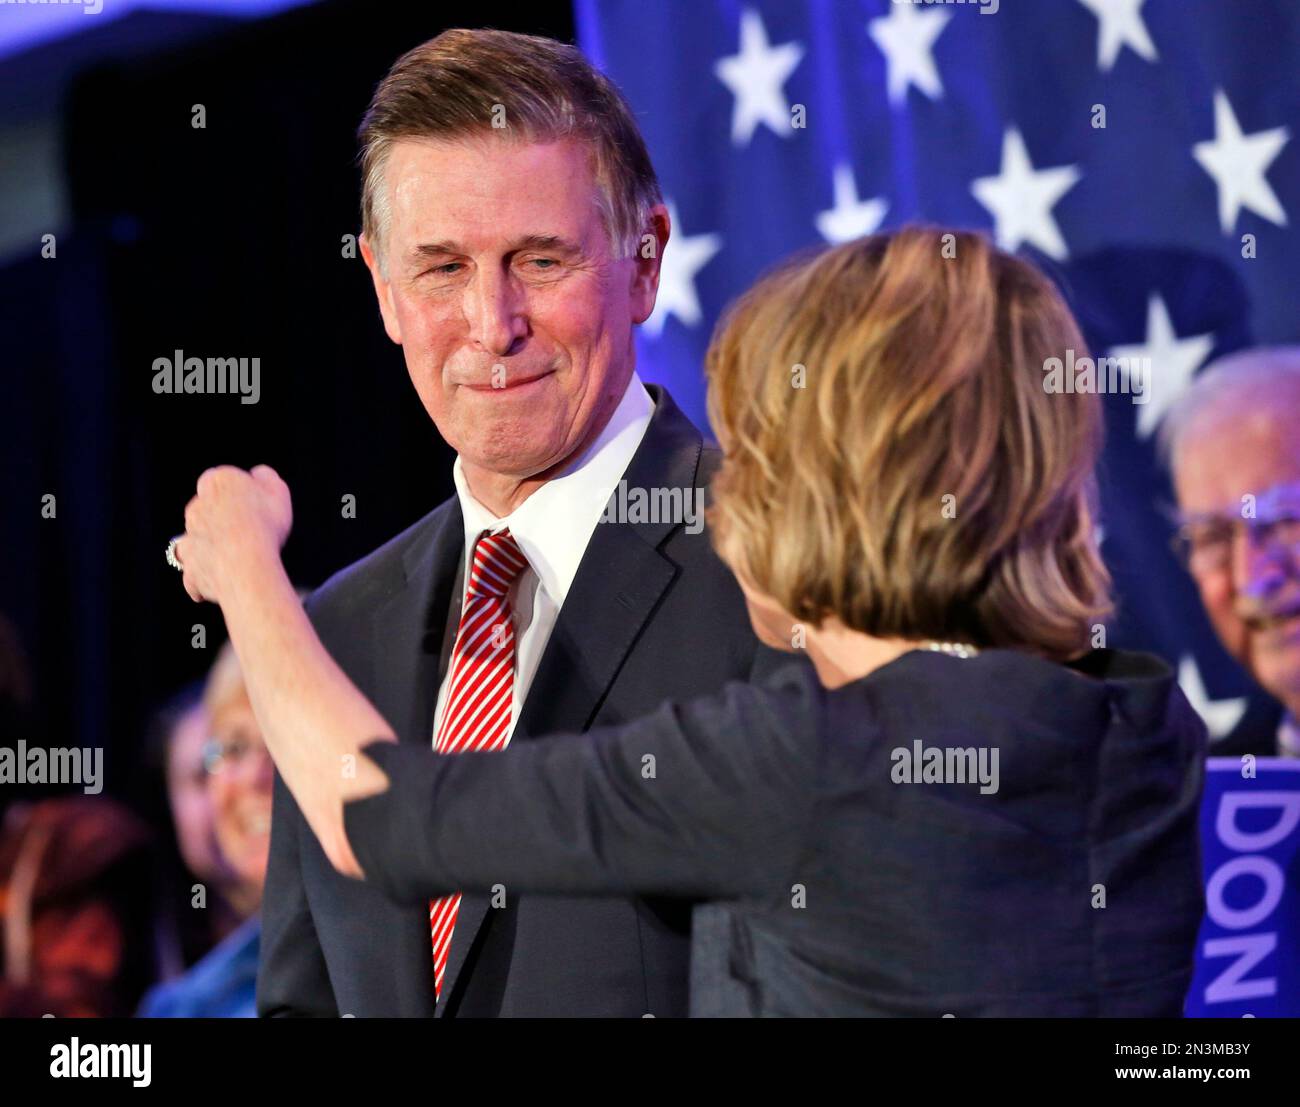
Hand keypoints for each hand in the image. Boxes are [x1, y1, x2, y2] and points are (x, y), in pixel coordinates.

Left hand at [176, 465, 291, 604]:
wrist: (245, 563)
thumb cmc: (265, 525)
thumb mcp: (278, 491)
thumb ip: (266, 477)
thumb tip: (257, 474)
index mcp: (216, 482)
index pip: (219, 480)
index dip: (237, 492)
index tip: (255, 505)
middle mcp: (196, 508)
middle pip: (205, 510)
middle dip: (221, 519)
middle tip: (250, 532)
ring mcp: (190, 539)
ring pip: (195, 541)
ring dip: (208, 548)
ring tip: (233, 558)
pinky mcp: (190, 569)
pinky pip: (194, 576)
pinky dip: (202, 581)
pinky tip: (219, 584)